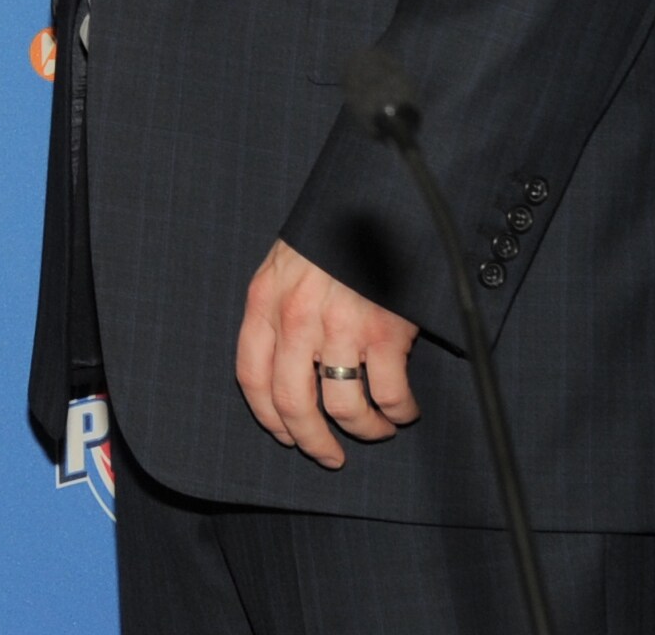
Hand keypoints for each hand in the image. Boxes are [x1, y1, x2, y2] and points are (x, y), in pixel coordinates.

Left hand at [236, 239, 419, 467]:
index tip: (286, 435)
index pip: (252, 377)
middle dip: (312, 441)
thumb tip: (283, 363)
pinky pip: (389, 394)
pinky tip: (402, 410)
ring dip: (363, 430)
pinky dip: (399, 412)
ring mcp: (341, 327)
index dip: (269, 418)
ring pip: (343, 408)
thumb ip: (278, 310)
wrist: (375, 199)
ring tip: (377, 429)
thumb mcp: (285, 264)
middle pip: (293, 404)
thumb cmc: (331, 235)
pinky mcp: (385, 332)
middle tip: (329, 456)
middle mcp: (297, 319)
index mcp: (265, 302)